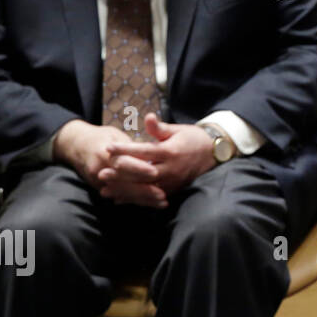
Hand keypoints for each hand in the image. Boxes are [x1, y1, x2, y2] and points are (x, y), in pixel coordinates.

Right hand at [53, 120, 164, 204]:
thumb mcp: (116, 135)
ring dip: (143, 199)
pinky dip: (136, 201)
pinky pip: (120, 197)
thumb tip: (152, 154)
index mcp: (103, 152)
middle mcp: (99, 169)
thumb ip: (131, 146)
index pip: (122, 162)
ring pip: (123, 193)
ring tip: (162, 202)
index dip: (139, 167)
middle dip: (143, 189)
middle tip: (163, 194)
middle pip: (123, 182)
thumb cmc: (102, 137)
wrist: (76, 146)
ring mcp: (98, 182)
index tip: (155, 172)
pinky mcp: (100, 189)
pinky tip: (152, 204)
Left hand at [99, 113, 217, 206]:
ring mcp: (173, 181)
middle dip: (121, 174)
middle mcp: (171, 168)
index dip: (125, 150)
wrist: (214, 153)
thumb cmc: (193, 138)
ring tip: (106, 190)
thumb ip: (159, 128)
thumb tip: (148, 117)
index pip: (144, 151)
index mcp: (170, 151)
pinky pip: (151, 196)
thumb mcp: (177, 130)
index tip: (108, 148)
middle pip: (142, 173)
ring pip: (145, 188)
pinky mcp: (173, 189)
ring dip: (125, 190)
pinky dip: (135, 199)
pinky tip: (120, 199)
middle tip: (102, 173)